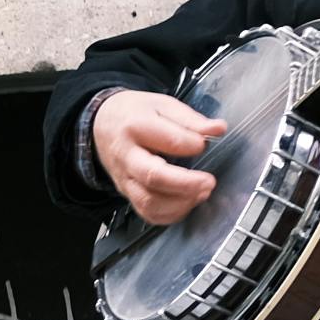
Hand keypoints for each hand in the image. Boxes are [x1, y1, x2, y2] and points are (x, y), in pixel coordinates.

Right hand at [91, 90, 227, 228]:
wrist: (101, 125)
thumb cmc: (134, 114)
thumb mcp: (162, 105)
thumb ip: (191, 120)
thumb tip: (218, 129)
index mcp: (136, 127)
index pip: (170, 141)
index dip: (194, 144)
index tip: (204, 143)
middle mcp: (127, 156)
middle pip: (153, 176)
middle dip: (186, 183)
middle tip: (209, 182)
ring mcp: (125, 179)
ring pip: (148, 201)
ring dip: (180, 203)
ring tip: (201, 193)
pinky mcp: (127, 194)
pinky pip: (146, 213)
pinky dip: (169, 215)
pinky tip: (185, 204)